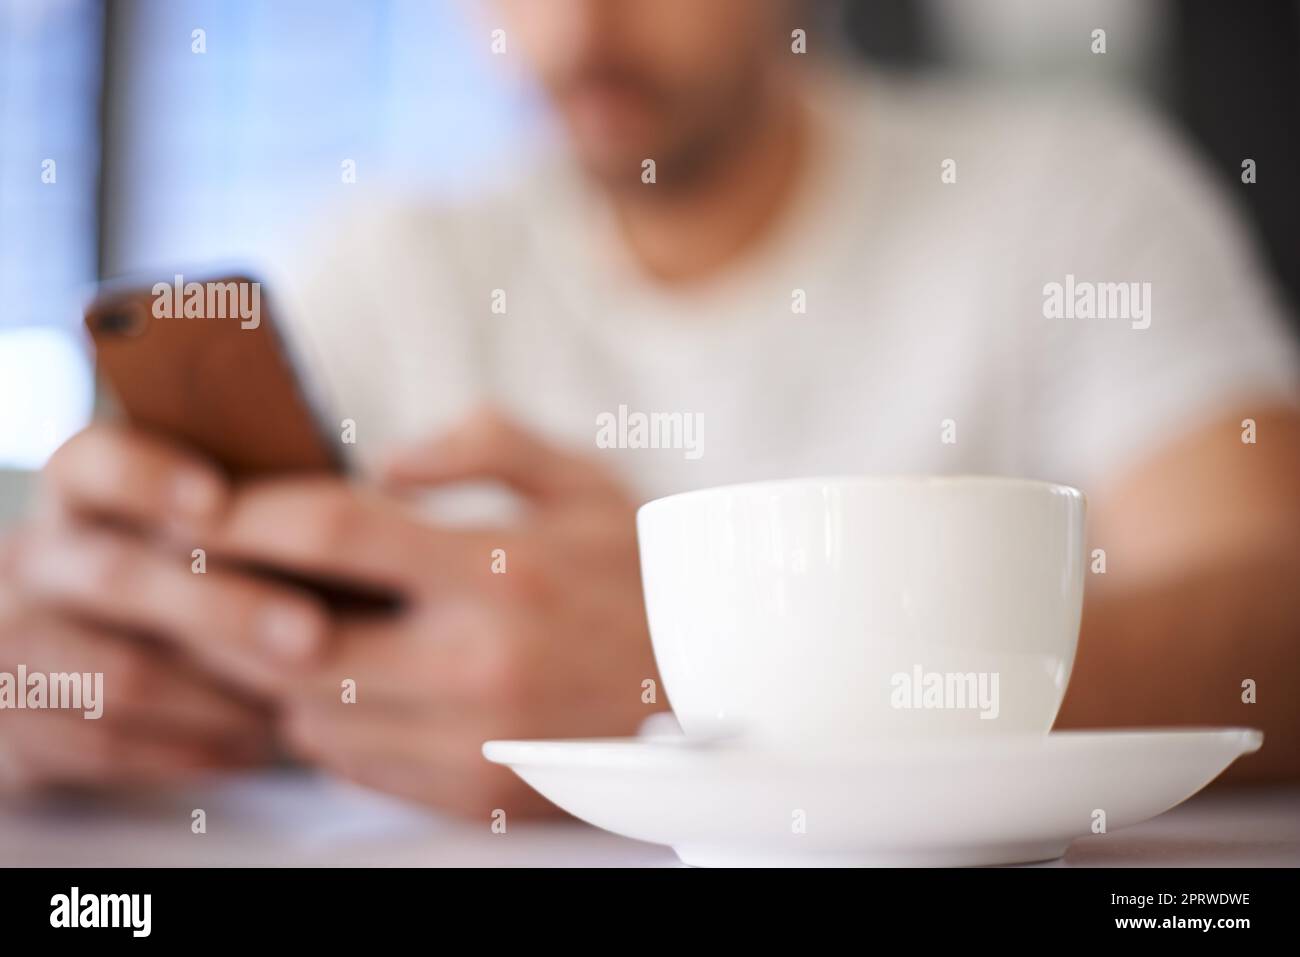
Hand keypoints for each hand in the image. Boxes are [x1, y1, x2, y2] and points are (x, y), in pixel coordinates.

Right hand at [0, 425, 319, 791]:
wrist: (63, 679)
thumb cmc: (175, 583)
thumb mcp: (188, 536)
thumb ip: (247, 518)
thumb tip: (363, 512)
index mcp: (80, 498)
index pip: (91, 463)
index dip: (147, 477)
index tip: (217, 502)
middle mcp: (38, 563)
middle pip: (119, 576)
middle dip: (225, 608)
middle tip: (312, 636)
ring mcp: (17, 646)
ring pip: (120, 674)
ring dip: (220, 696)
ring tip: (299, 705)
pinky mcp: (18, 730)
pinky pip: (108, 745)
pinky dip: (193, 748)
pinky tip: (254, 747)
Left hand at [217, 408, 664, 816]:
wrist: (730, 683)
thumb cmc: (651, 573)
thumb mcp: (586, 480)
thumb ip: (484, 443)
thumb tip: (381, 457)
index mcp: (503, 569)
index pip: (334, 533)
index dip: (250, 514)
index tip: (206, 503)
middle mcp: (481, 663)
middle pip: (293, 642)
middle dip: (228, 608)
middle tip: (203, 576)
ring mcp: (477, 740)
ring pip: (312, 717)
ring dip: (273, 674)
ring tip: (271, 630)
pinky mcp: (482, 792)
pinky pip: (357, 768)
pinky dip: (327, 726)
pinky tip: (340, 685)